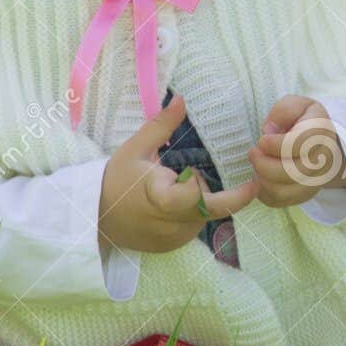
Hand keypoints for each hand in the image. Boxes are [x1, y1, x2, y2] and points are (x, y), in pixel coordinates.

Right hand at [99, 95, 259, 253]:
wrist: (94, 217)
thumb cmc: (115, 179)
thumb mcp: (134, 148)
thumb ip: (161, 125)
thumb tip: (181, 99)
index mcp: (159, 195)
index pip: (192, 196)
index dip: (202, 186)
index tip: (230, 180)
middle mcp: (170, 221)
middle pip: (212, 208)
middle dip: (232, 196)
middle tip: (251, 184)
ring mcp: (172, 237)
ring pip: (204, 216)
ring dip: (201, 202)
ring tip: (177, 188)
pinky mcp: (172, 246)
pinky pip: (194, 227)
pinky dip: (191, 215)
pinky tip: (173, 206)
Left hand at [247, 95, 345, 207]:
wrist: (324, 143)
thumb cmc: (306, 122)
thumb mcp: (299, 104)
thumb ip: (284, 110)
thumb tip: (270, 130)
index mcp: (321, 135)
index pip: (296, 146)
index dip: (272, 144)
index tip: (263, 139)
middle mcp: (322, 162)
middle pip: (288, 173)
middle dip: (262, 163)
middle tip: (253, 152)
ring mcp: (314, 183)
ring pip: (281, 191)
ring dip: (261, 178)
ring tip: (258, 163)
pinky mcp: (302, 196)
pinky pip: (277, 201)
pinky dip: (262, 190)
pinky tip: (261, 175)